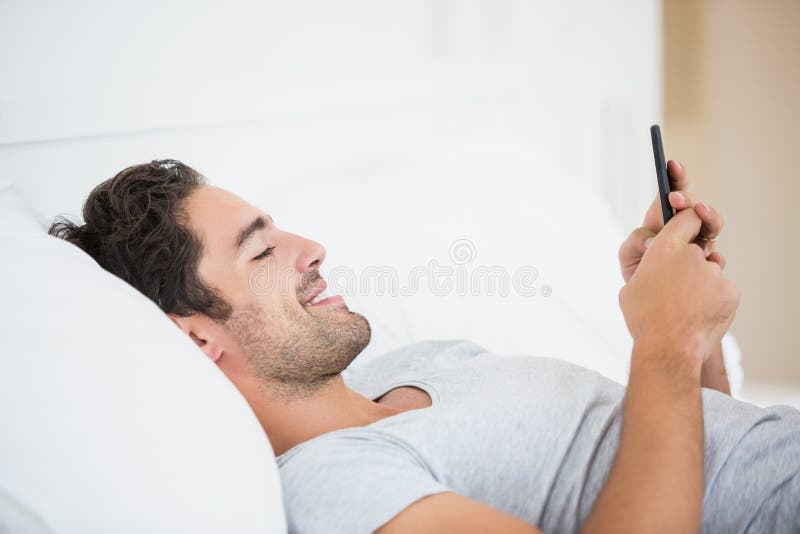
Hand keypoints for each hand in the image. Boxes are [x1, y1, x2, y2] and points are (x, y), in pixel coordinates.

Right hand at [618, 208, 739, 363]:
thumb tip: (653, 263)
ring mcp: (713, 272)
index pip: (686, 218)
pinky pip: (722, 292)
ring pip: (710, 273)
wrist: (668, 349)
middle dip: (690, 265)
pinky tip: (700, 316)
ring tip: (686, 309)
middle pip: (697, 251)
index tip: (688, 227)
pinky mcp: (730, 291)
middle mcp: (690, 254)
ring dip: (702, 286)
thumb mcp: (631, 286)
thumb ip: (648, 267)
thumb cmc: (644, 319)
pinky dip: (714, 302)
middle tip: (677, 288)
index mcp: (663, 248)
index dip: (688, 222)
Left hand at [619, 160, 724, 282]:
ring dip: (707, 217)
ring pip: (711, 225)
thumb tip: (650, 243)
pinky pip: (717, 257)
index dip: (674, 177)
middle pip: (693, 205)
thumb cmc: (639, 274)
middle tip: (675, 199)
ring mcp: (699, 245)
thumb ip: (634, 243)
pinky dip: (714, 255)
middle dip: (687, 197)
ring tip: (699, 215)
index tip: (671, 163)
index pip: (670, 195)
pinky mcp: (709, 265)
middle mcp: (684, 230)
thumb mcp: (628, 256)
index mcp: (662, 222)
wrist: (654, 305)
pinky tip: (708, 258)